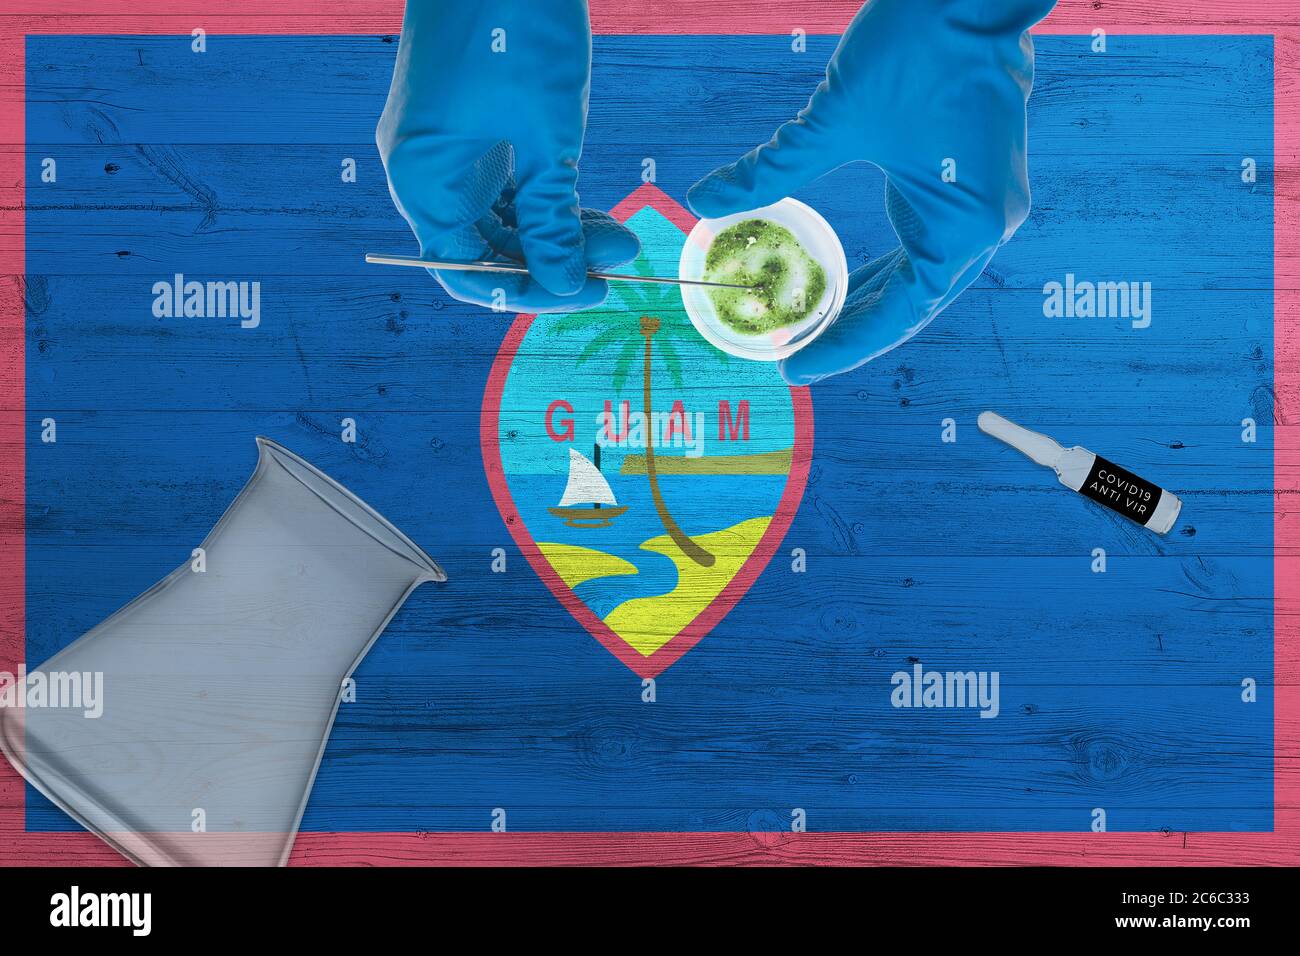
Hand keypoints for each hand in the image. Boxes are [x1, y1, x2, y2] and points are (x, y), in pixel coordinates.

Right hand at [377, 0, 638, 312]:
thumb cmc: (515, 27)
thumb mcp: (546, 137)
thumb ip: (551, 218)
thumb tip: (564, 284)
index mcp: (423, 181)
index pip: (466, 272)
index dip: (525, 294)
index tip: (585, 293)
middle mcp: (422, 171)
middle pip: (484, 249)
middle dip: (553, 260)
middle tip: (618, 261)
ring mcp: (442, 147)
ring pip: (498, 219)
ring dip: (555, 232)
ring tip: (618, 234)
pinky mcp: (464, 127)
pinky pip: (501, 185)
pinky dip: (544, 200)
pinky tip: (590, 208)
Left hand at [687, 0, 1055, 383]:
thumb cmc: (914, 46)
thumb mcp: (833, 118)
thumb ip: (771, 169)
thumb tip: (703, 199)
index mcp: (961, 229)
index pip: (897, 315)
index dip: (842, 347)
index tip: (792, 366)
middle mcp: (983, 229)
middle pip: (911, 306)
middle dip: (850, 331)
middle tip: (792, 355)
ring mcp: (984, 208)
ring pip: (920, 280)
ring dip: (868, 302)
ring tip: (812, 327)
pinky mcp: (973, 185)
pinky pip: (927, 246)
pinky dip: (887, 267)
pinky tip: (847, 280)